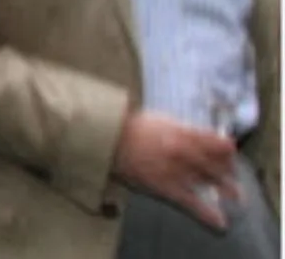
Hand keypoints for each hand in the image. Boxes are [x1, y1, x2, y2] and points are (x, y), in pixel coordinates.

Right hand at [113, 110, 239, 229]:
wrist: (107, 138)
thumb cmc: (133, 128)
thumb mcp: (163, 121)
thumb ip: (186, 130)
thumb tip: (208, 139)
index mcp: (184, 133)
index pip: (219, 145)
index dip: (228, 152)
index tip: (230, 156)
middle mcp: (185, 151)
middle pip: (218, 164)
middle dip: (229, 171)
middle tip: (232, 176)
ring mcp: (176, 170)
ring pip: (209, 183)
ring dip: (227, 190)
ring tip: (236, 196)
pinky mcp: (164, 187)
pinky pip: (191, 203)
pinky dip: (207, 214)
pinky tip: (219, 222)